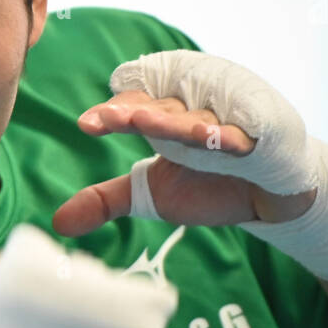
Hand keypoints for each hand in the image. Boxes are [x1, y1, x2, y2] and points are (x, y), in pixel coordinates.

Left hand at [52, 53, 318, 236]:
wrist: (269, 198)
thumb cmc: (210, 185)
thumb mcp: (153, 195)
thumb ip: (107, 201)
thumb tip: (58, 222)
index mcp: (163, 115)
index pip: (133, 105)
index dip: (112, 114)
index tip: (86, 124)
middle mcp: (192, 110)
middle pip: (162, 106)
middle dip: (138, 111)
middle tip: (116, 117)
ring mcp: (227, 120)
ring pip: (198, 117)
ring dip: (177, 120)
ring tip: (148, 120)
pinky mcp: (261, 136)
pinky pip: (244, 134)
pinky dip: (232, 136)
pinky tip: (220, 139)